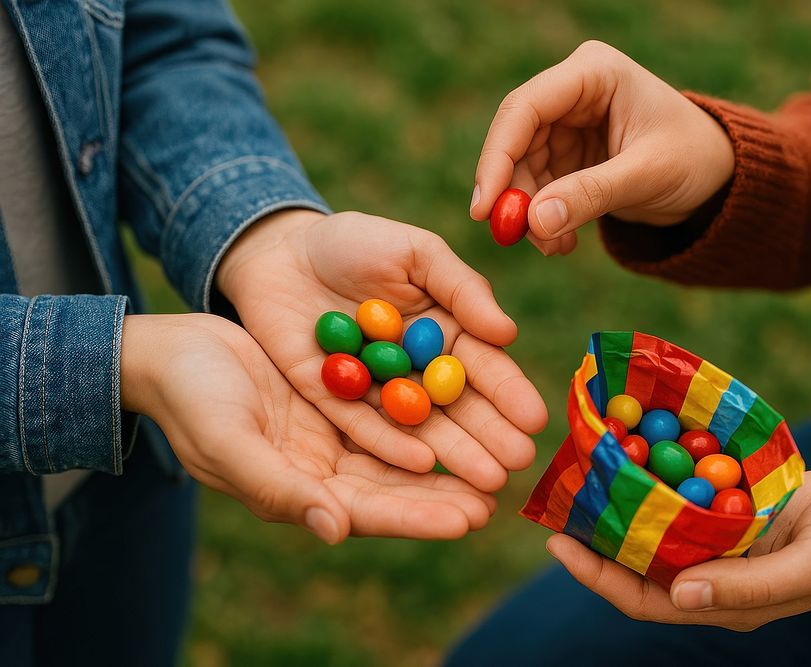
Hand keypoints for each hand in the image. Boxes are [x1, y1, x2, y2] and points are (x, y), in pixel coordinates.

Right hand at [121, 313, 495, 542]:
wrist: (172, 352)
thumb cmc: (190, 401)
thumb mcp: (229, 443)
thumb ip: (279, 489)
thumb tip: (335, 531)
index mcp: (297, 492)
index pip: (369, 512)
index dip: (419, 517)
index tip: (467, 518)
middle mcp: (321, 471)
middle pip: (396, 487)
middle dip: (447, 492)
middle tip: (500, 493)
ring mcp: (330, 437)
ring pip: (398, 452)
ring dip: (445, 456)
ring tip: (493, 460)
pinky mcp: (335, 402)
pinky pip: (386, 412)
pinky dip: (421, 414)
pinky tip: (457, 409)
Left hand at [215, 209, 547, 492]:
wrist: (281, 250)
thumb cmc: (355, 242)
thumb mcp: (416, 253)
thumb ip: (462, 289)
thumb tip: (508, 333)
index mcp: (443, 333)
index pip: (483, 366)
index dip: (509, 393)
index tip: (534, 420)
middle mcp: (415, 369)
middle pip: (457, 406)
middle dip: (490, 434)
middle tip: (518, 462)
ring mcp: (376, 390)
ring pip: (419, 425)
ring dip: (454, 453)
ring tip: (487, 481)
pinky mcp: (334, 401)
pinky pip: (364, 427)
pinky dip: (392, 445)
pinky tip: (423, 467)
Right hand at [470, 40, 734, 255]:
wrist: (716, 177)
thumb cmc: (694, 160)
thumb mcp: (646, 176)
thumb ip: (591, 194)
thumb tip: (534, 221)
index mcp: (594, 73)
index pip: (527, 107)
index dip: (498, 154)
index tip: (486, 204)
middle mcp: (573, 91)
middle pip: (516, 139)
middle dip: (512, 191)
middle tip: (511, 236)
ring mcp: (567, 123)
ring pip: (521, 168)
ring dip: (529, 212)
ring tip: (554, 247)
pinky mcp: (567, 155)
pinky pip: (537, 187)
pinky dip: (543, 218)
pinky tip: (561, 244)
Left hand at [546, 470, 810, 629]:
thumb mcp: (810, 567)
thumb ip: (748, 586)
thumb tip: (680, 597)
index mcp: (722, 600)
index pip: (642, 598)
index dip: (597, 576)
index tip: (558, 544)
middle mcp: (708, 571)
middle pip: (636, 558)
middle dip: (596, 534)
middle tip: (558, 499)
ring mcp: (716, 537)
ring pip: (653, 523)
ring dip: (621, 500)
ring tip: (586, 469)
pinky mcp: (727, 505)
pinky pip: (681, 492)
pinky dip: (657, 472)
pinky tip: (636, 445)